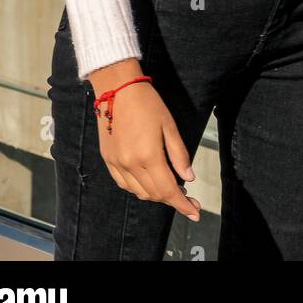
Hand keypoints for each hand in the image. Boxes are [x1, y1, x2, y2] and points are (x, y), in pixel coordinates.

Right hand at [90, 65, 201, 221]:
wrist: (117, 89)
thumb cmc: (147, 103)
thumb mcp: (169, 125)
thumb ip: (179, 154)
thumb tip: (189, 178)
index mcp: (148, 156)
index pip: (168, 190)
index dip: (182, 205)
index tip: (195, 213)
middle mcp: (130, 164)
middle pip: (154, 194)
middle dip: (172, 200)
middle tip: (188, 197)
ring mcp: (116, 164)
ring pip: (139, 192)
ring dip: (156, 195)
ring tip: (170, 188)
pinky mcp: (107, 160)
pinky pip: (124, 184)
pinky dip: (138, 188)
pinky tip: (148, 181)